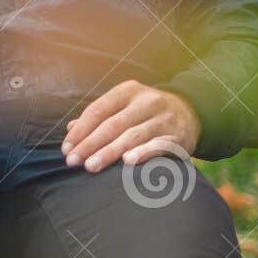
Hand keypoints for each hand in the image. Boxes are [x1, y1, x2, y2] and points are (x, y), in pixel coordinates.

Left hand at [59, 81, 199, 172]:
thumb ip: (99, 116)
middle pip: (113, 124)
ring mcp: (163, 118)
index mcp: (128, 91)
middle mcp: (146, 102)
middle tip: (74, 161)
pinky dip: (143, 153)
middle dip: (90, 144)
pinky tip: (128, 162)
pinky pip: (158, 145)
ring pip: (132, 136)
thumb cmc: (146, 112)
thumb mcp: (124, 106)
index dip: (81, 130)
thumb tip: (71, 128)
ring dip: (110, 152)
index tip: (66, 148)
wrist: (190, 113)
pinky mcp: (178, 136)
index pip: (98, 110)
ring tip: (92, 166)